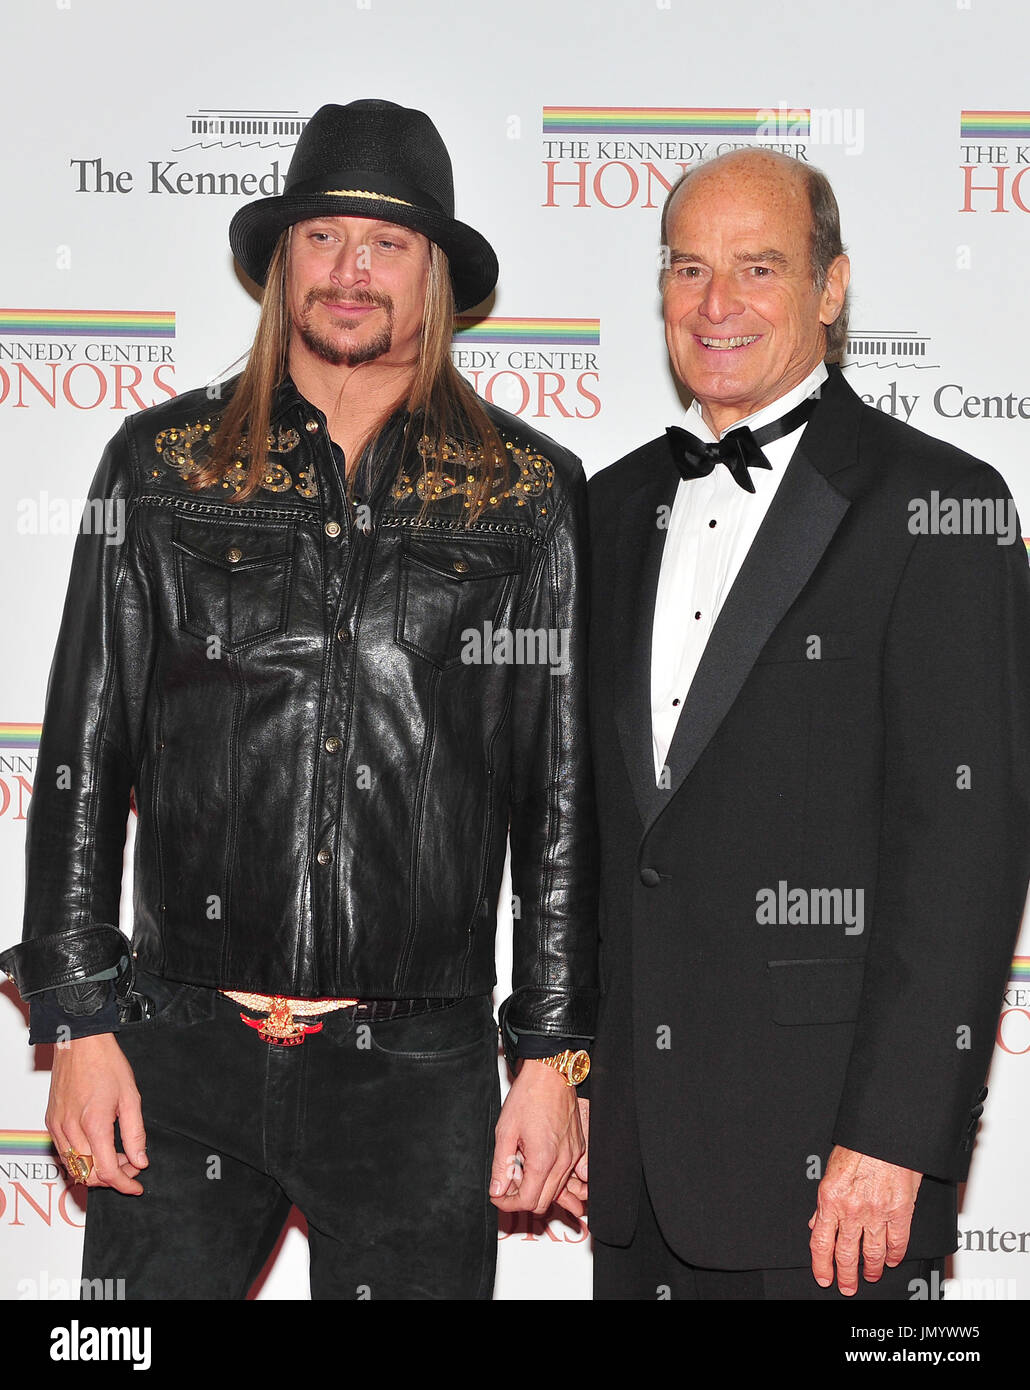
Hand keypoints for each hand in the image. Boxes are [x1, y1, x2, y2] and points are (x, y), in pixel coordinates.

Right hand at [47, 1033, 147, 1194]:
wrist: (80, 1043)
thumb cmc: (107, 1064)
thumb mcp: (130, 1097)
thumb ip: (135, 1133)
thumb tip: (141, 1161)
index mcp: (94, 1123)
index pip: (106, 1171)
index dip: (124, 1184)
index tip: (137, 1186)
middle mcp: (70, 1129)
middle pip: (89, 1175)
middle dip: (113, 1177)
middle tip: (132, 1165)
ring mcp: (57, 1127)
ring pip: (74, 1168)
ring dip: (97, 1170)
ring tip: (118, 1155)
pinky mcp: (51, 1122)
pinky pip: (65, 1153)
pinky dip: (83, 1159)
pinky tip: (100, 1146)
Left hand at [489, 1060, 583, 1214]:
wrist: (551, 1073)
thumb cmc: (529, 1096)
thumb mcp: (505, 1131)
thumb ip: (501, 1165)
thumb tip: (497, 1190)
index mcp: (543, 1160)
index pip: (528, 1202)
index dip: (508, 1204)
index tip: (498, 1195)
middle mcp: (563, 1162)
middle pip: (543, 1202)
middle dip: (521, 1199)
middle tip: (507, 1183)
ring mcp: (574, 1156)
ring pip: (555, 1191)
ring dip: (536, 1188)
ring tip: (521, 1168)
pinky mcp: (578, 1149)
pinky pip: (566, 1176)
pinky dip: (551, 1178)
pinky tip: (536, 1163)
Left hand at [809, 1144, 921, 1294]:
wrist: (885, 1132)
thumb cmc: (859, 1145)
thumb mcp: (831, 1170)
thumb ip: (823, 1201)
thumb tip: (816, 1222)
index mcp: (830, 1198)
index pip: (821, 1242)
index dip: (821, 1265)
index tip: (823, 1277)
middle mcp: (852, 1209)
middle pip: (847, 1254)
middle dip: (846, 1275)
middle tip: (847, 1286)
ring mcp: (877, 1212)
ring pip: (873, 1253)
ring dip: (872, 1269)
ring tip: (871, 1276)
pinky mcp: (900, 1211)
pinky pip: (897, 1241)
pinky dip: (895, 1254)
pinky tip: (892, 1259)